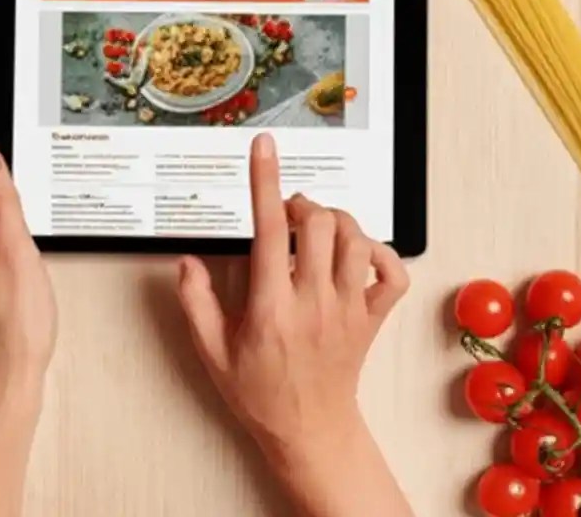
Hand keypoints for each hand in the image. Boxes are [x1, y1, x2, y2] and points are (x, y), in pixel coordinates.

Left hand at [0, 143, 56, 390]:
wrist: (11, 366)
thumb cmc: (19, 318)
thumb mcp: (17, 249)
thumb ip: (0, 197)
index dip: (8, 196)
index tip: (19, 223)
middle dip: (9, 215)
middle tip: (22, 251)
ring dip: (9, 233)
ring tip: (18, 267)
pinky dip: (4, 247)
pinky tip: (14, 272)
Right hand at [176, 134, 409, 459]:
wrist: (308, 431)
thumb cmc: (260, 393)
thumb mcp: (212, 351)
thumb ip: (196, 302)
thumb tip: (187, 261)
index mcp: (272, 307)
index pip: (271, 229)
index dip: (265, 181)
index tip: (264, 148)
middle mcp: (315, 302)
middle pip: (321, 224)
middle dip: (303, 204)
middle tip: (288, 212)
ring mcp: (349, 309)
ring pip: (357, 239)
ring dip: (337, 220)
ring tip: (316, 228)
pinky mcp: (372, 318)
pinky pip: (393, 272)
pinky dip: (380, 251)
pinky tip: (358, 252)